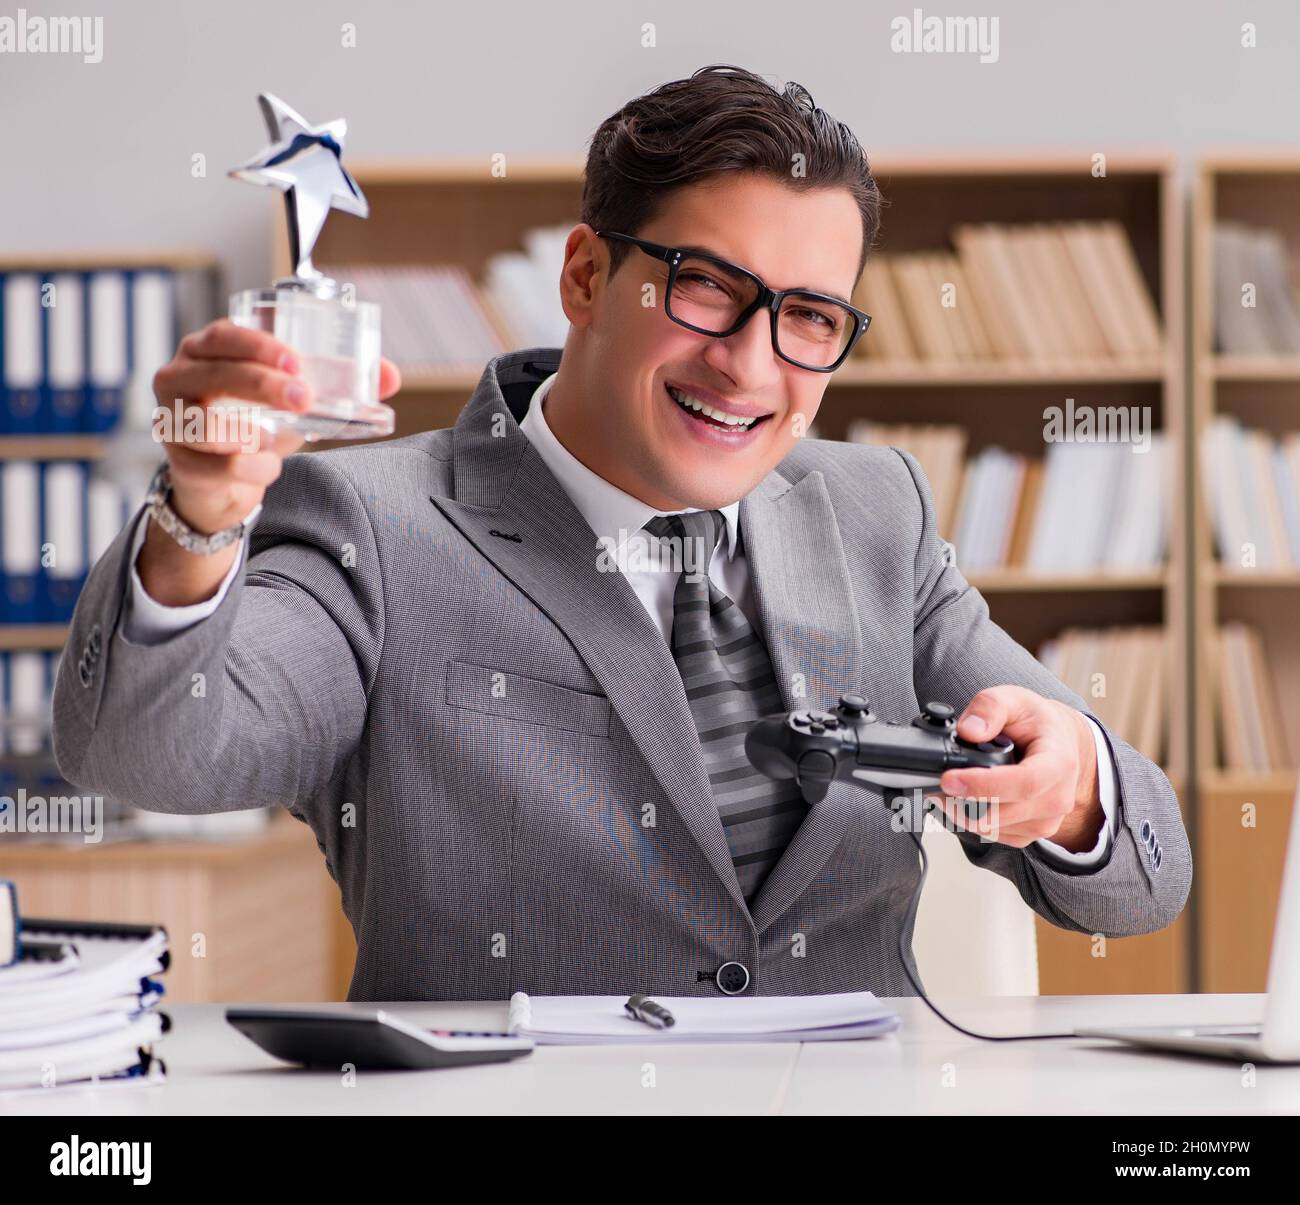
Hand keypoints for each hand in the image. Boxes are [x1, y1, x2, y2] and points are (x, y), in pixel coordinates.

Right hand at [151, 317, 400, 534]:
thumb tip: (389, 376)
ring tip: (274, 438)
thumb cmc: (255, 426)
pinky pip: (218, 466)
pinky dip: (251, 468)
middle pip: (217, 374)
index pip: (223, 335)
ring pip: (204, 424)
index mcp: (206, 352)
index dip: (258, 345)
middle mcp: (180, 379)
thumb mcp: (292, 401)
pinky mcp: (180, 461)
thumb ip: (337, 384)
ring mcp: (173, 420)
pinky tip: (267, 466)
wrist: (224, 481)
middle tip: (304, 399)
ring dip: (249, 434)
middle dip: (263, 385)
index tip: (296, 361)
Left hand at [933, 685, 1101, 851]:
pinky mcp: (1031, 833)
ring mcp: (1046, 821)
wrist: (1057, 743)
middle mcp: (1057, 798)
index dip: (983, 785)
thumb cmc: (1037, 723)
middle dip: (960, 801)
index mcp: (1059, 763)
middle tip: (932, 783)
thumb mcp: (1014, 699)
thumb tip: (969, 730)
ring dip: (961, 811)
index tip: (948, 779)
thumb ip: (990, 707)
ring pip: (993, 827)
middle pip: (1002, 812)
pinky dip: (970, 819)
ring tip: (945, 788)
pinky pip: (993, 834)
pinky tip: (961, 799)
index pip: (1024, 783)